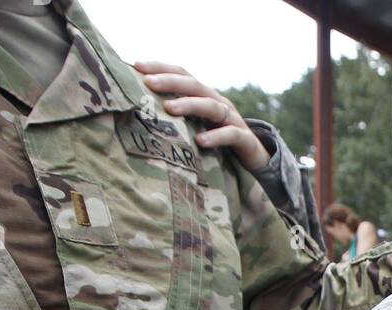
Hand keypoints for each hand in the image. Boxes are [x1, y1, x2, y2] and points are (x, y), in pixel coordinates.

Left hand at [135, 62, 269, 172]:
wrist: (255, 160)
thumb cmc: (216, 141)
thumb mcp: (195, 124)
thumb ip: (175, 115)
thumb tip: (138, 107)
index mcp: (204, 95)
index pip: (182, 73)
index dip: (161, 67)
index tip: (136, 66)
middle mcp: (218, 102)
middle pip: (194, 85)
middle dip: (170, 82)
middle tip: (149, 83)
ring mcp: (233, 120)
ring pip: (211, 106)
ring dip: (189, 105)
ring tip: (169, 109)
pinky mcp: (245, 140)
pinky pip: (231, 134)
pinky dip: (216, 136)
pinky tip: (200, 142)